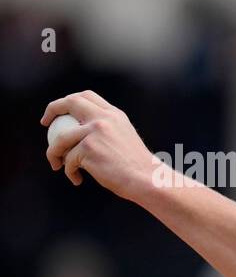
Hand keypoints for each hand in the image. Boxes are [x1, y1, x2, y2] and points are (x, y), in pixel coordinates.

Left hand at [42, 91, 159, 200]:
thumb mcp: (124, 138)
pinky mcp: (88, 149)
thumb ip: (106, 130)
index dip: (68, 101)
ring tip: (58, 164)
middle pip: (70, 103)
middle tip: (46, 124)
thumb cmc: (136, 166)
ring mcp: (94, 132)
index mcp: (114, 115)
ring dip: (54, 152)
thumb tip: (79, 133)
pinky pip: (69, 160)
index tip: (60, 112)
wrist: (148, 179)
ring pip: (60, 138)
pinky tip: (78, 179)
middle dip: (52, 110)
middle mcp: (104, 119)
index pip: (86, 97)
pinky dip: (70, 171)